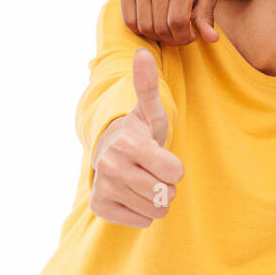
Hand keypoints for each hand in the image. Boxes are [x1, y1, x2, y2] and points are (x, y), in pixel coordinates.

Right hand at [89, 49, 184, 227]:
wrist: (110, 152)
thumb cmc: (140, 133)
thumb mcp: (150, 112)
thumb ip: (148, 86)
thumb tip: (143, 52)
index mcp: (129, 144)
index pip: (176, 172)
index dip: (175, 167)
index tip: (161, 156)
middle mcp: (111, 167)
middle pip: (166, 194)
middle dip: (167, 185)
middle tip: (153, 170)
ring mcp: (103, 188)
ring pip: (156, 211)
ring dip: (156, 200)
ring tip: (144, 181)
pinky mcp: (99, 207)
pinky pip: (141, 222)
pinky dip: (142, 213)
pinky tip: (132, 194)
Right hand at [120, 0, 218, 45]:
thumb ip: (206, 16)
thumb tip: (213, 39)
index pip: (178, 21)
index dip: (184, 37)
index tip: (191, 37)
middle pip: (160, 26)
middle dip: (172, 39)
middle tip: (180, 37)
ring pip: (144, 26)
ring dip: (157, 37)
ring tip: (168, 32)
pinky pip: (129, 20)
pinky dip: (141, 30)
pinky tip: (153, 26)